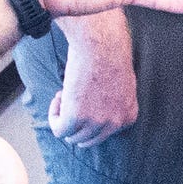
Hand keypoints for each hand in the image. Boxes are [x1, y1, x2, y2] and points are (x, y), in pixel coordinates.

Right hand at [49, 15, 138, 146]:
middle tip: (71, 101)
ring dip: (64, 117)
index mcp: (128, 116)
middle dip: (77, 123)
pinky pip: (59, 130)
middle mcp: (114, 124)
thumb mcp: (121, 85)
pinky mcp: (76, 117)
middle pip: (88, 139)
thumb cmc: (110, 56)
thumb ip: (113, 103)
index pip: (105, 133)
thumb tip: (96, 110)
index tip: (86, 102)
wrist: (101, 44)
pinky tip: (59, 96)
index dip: (91, 119)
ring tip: (65, 94)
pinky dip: (54, 116)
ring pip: (72, 136)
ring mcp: (96, 122)